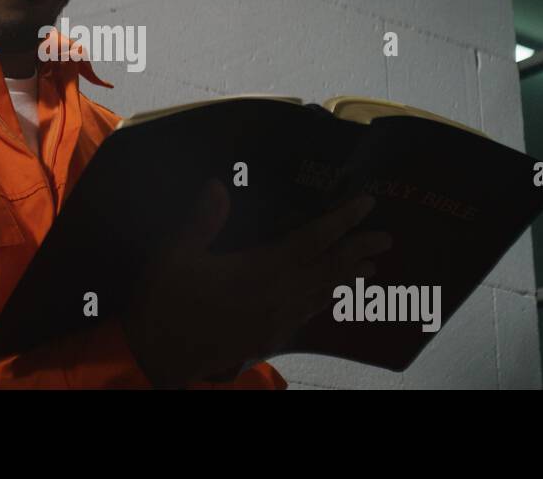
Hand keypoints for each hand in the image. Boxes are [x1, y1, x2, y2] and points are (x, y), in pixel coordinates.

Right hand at [121, 177, 389, 387]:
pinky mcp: (265, 339)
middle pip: (328, 270)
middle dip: (359, 251)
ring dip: (346, 278)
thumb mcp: (175, 255)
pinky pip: (305, 316)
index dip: (342, 221)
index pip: (311, 241)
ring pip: (321, 295)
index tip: (367, 204)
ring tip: (369, 268)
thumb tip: (217, 184)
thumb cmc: (163, 302)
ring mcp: (273, 322)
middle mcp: (276, 297)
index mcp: (258, 271)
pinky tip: (325, 299)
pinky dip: (322, 301)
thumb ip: (201, 220)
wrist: (155, 356)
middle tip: (387, 239)